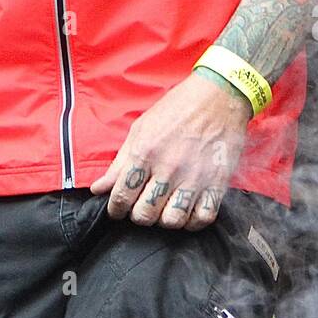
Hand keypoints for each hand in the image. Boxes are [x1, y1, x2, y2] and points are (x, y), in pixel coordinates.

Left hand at [90, 71, 251, 231]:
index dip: (115, 209)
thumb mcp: (141, 128)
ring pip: (172, 221)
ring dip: (165, 220)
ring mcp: (194, 177)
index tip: (118, 209)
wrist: (218, 96)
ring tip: (164, 208)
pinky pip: (202, 218)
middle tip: (142, 206)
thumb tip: (99, 188)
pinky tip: (187, 210)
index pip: (121, 197)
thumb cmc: (177, 109)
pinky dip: (193, 221)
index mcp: (145, 152)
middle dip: (139, 215)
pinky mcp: (217, 183)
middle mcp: (168, 168)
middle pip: (145, 215)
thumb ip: (120, 162)